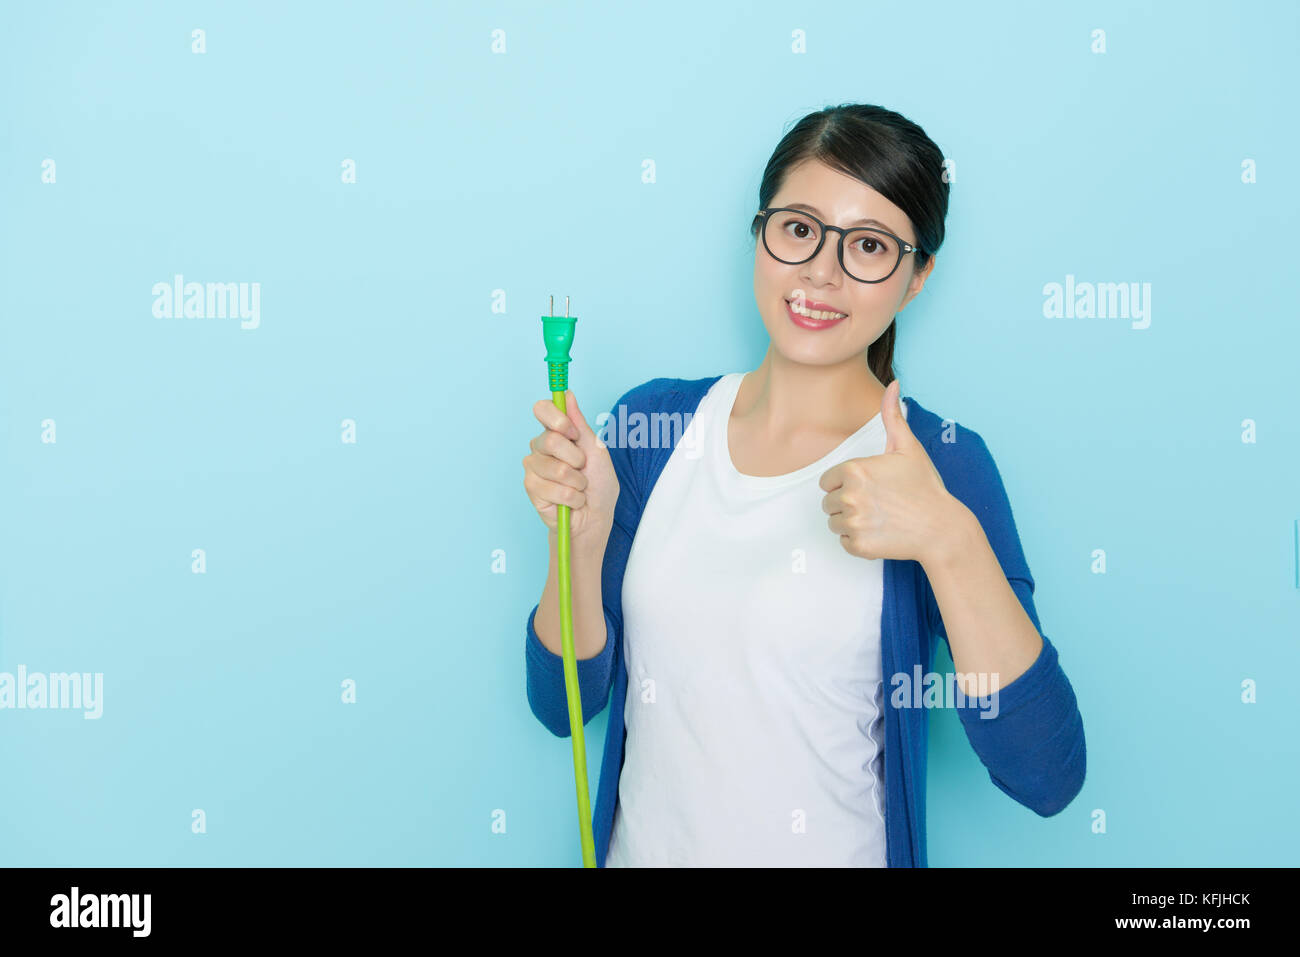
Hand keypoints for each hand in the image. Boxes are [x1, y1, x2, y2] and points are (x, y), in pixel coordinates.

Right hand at [522, 390, 619, 543]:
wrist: (595, 516)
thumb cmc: (598, 483)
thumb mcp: (595, 449)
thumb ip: (579, 423)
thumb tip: (568, 393)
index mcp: (555, 432)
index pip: (542, 409)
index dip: (558, 419)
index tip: (573, 433)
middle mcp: (540, 446)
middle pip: (550, 440)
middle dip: (576, 458)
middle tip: (582, 468)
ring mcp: (533, 467)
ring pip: (555, 468)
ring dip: (577, 482)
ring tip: (578, 487)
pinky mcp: (531, 488)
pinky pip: (554, 489)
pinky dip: (571, 497)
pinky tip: (571, 501)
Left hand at [819, 380, 961, 564]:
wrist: (941, 528)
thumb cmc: (925, 487)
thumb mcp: (908, 448)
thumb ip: (892, 415)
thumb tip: (893, 383)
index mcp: (853, 471)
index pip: (827, 480)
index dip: (846, 483)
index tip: (870, 486)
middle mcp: (848, 496)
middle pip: (828, 502)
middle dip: (847, 502)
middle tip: (877, 503)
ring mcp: (852, 523)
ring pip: (834, 522)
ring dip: (850, 521)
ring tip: (878, 517)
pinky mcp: (857, 546)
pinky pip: (843, 542)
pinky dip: (857, 540)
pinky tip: (879, 532)